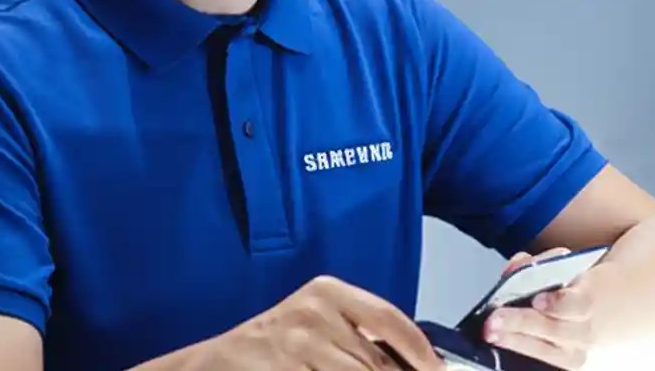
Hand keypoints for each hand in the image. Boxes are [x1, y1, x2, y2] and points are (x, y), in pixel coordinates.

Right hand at [209, 275, 443, 369]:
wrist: (216, 364)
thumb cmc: (274, 347)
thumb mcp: (317, 325)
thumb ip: (361, 339)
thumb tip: (415, 364)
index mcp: (327, 292)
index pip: (390, 318)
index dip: (421, 351)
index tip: (438, 370)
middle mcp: (313, 312)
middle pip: (378, 360)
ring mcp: (296, 344)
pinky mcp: (284, 370)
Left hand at [485, 248, 606, 370]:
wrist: (615, 310)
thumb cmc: (582, 286)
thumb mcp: (568, 266)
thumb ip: (541, 263)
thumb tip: (514, 268)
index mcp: (588, 301)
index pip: (575, 304)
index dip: (556, 303)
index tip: (537, 299)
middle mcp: (584, 332)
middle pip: (553, 330)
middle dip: (522, 324)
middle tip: (494, 320)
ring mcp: (577, 354)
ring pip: (547, 352)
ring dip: (516, 343)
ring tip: (492, 334)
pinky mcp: (567, 366)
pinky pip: (543, 364)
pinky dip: (522, 355)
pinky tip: (502, 348)